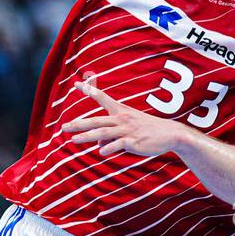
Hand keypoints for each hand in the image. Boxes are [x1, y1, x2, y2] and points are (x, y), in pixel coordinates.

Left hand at [62, 81, 184, 156]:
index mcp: (121, 111)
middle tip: (64, 127)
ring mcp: (127, 130)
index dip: (89, 90)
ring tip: (73, 140)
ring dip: (87, 136)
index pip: (102, 97)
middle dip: (79, 123)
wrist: (170, 134)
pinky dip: (108, 148)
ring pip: (103, 132)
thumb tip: (99, 144)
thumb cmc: (148, 130)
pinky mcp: (133, 141)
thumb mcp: (129, 129)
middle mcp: (122, 119)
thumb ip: (112, 135)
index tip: (77, 83)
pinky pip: (118, 144)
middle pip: (96, 120)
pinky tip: (102, 152)